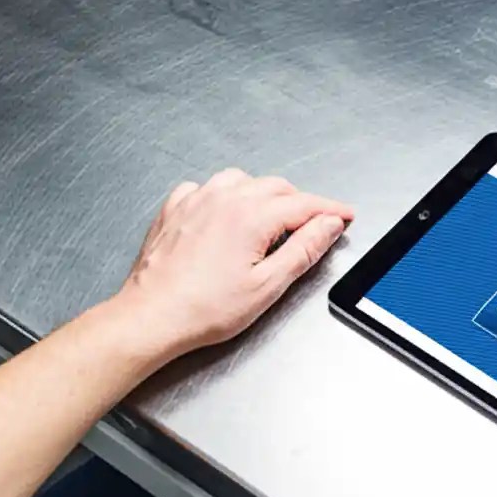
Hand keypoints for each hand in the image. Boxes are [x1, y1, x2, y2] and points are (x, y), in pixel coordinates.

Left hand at [113, 168, 353, 359]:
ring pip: (242, 180)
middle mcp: (224, 199)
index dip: (330, 209)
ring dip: (264, 193)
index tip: (345, 215)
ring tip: (272, 218)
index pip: (304, 204)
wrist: (152, 316)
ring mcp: (195, 200)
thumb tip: (328, 224)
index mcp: (251, 217)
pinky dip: (225, 195)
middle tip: (314, 223)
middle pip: (276, 187)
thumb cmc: (204, 309)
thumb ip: (304, 249)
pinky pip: (207, 187)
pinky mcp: (175, 209)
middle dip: (301, 202)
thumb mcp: (268, 285)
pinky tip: (227, 215)